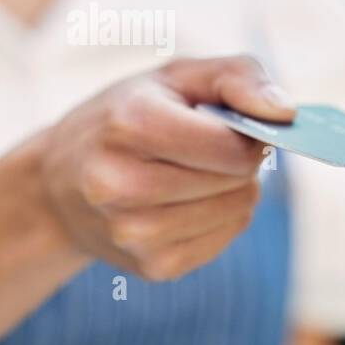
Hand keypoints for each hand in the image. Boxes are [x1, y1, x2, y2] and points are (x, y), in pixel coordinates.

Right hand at [41, 56, 293, 280]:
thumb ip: (238, 77)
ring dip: (233, 189)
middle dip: (240, 160)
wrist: (58, 183)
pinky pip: (223, 240)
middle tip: (208, 147)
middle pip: (236, 180)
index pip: (232, 146)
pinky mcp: (150, 268)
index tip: (227, 124)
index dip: (246, 133)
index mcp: (130, 125)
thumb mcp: (174, 77)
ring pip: (237, 212)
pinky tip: (187, 202)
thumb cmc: (126, 116)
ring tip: (196, 172)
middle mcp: (123, 185)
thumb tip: (286, 113)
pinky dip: (220, 218)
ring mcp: (133, 234)